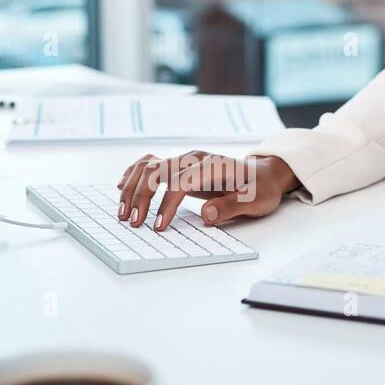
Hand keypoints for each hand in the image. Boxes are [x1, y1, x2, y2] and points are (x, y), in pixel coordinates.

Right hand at [115, 151, 298, 230]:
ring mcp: (184, 159)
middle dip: (141, 197)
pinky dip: (134, 174)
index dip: (166, 204)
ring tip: (123, 212)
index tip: (158, 226)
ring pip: (148, 166)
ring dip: (132, 187)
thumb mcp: (255, 201)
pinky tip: (121, 186)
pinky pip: (150, 164)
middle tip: (133, 222)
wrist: (263, 174)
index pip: (180, 182)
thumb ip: (230, 207)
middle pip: (156, 170)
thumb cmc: (260, 189)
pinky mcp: (179, 166)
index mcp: (212, 165)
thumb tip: (205, 215)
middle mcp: (194, 158)